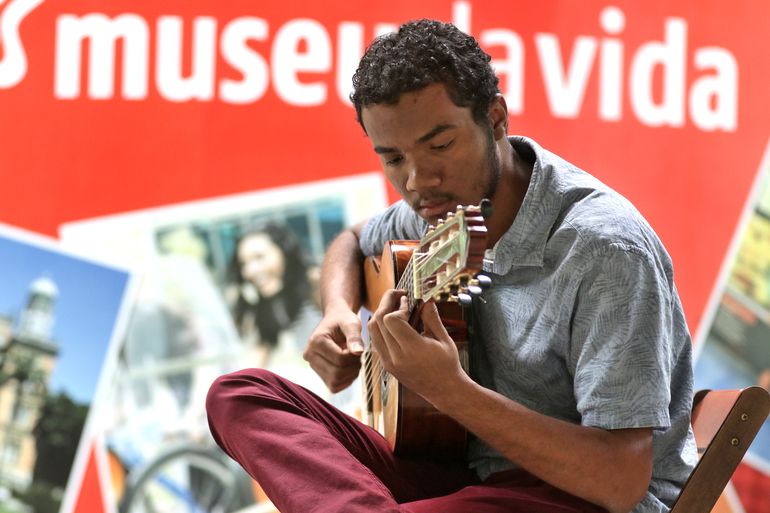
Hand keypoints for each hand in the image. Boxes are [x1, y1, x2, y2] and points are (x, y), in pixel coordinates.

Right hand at [303, 300, 363, 392]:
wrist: (336, 320)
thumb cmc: (344, 320)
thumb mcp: (352, 323)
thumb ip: (355, 337)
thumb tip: (358, 352)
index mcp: (316, 341)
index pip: (340, 359)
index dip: (354, 356)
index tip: (358, 346)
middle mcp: (309, 355)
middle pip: (336, 374)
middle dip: (353, 367)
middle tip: (357, 354)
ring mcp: (312, 366)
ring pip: (335, 382)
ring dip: (350, 374)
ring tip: (353, 358)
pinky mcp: (318, 374)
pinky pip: (334, 386)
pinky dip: (346, 379)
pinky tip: (349, 366)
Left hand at [367, 289, 463, 404]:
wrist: (444, 391)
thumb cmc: (447, 365)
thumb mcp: (444, 339)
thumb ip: (432, 317)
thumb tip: (425, 299)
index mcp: (412, 350)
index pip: (391, 319)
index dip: (398, 305)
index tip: (409, 300)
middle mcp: (396, 357)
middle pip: (377, 322)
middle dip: (386, 304)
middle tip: (398, 296)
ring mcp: (389, 363)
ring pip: (373, 331)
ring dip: (381, 315)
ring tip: (395, 307)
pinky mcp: (386, 365)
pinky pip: (376, 341)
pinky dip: (382, 328)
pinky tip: (395, 323)